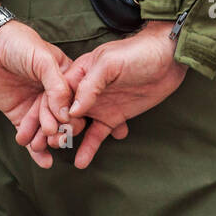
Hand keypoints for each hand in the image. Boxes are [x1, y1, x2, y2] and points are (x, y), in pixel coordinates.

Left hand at [0, 2, 81, 169]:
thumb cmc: (21, 45)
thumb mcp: (44, 60)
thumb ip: (57, 86)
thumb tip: (66, 113)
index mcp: (67, 80)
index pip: (76, 103)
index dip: (73, 115)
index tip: (66, 124)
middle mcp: (54, 96)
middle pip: (61, 119)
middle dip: (58, 131)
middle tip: (53, 138)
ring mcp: (37, 107)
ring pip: (45, 130)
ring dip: (45, 140)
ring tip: (41, 145)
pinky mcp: (20, 116)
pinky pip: (30, 135)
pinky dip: (36, 150)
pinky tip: (44, 162)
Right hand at [55, 22, 187, 168]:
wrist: (168, 60)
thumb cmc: (138, 53)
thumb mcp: (110, 63)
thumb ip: (91, 84)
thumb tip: (73, 111)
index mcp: (78, 74)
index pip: (56, 95)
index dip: (48, 111)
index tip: (47, 127)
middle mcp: (84, 92)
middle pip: (62, 113)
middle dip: (54, 129)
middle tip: (52, 144)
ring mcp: (99, 105)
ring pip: (77, 126)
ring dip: (68, 139)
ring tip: (62, 153)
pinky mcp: (114, 116)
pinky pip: (98, 135)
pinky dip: (89, 148)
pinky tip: (82, 162)